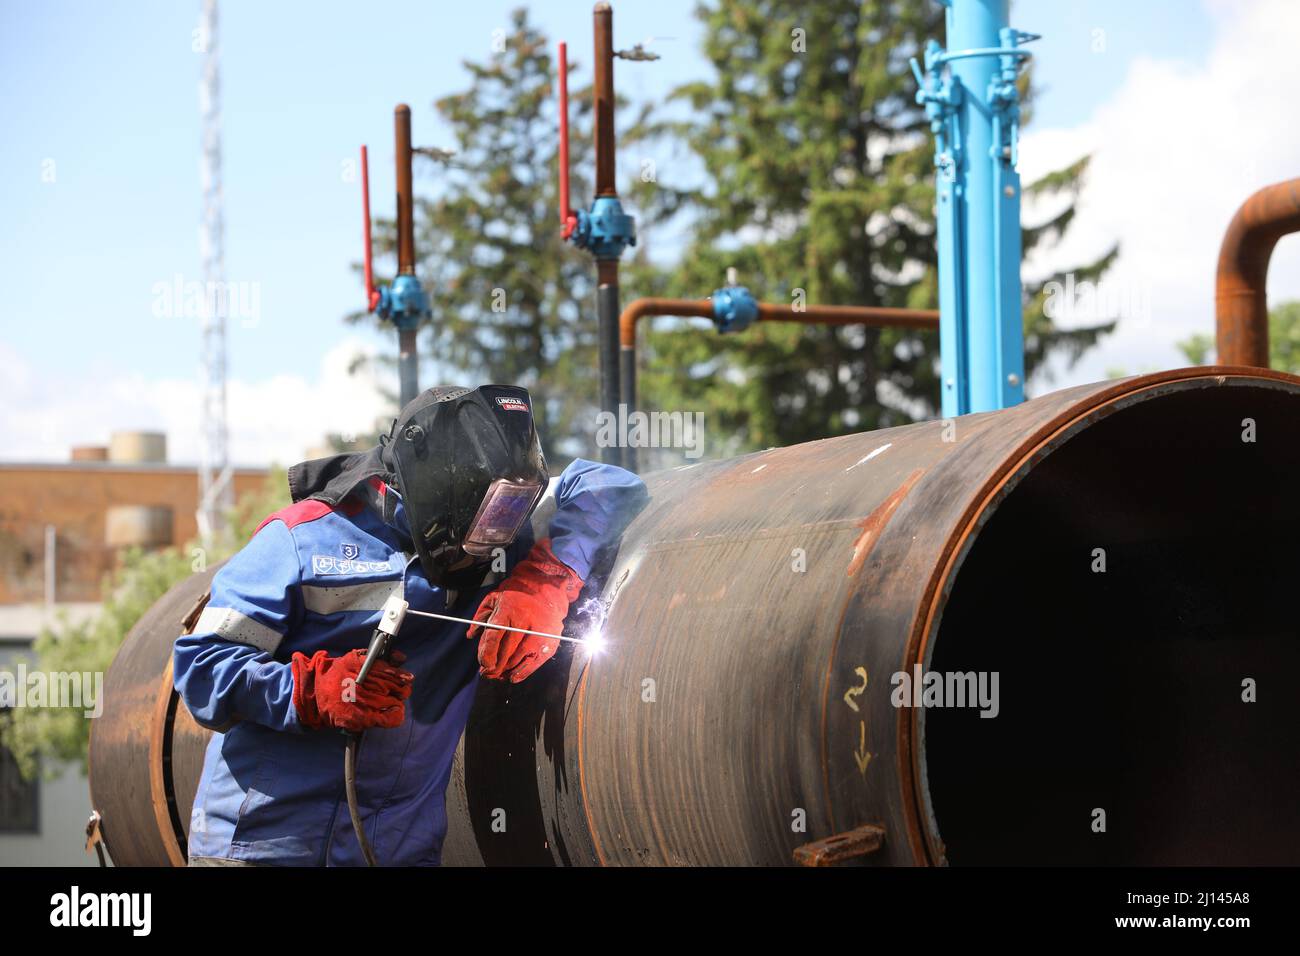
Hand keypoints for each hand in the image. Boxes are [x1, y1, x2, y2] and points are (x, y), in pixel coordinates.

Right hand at [291, 648, 412, 731]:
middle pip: (397, 687)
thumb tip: (401, 658)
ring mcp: (364, 704)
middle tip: (401, 688)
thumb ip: (378, 657)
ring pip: (395, 702)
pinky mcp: (362, 720)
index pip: (390, 672)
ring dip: (397, 700)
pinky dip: (396, 715)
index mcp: (362, 668)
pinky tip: (394, 711)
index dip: (402, 675)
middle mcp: (364, 686)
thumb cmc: (336, 675)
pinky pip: (390, 719)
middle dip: (402, 688)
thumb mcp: (354, 658)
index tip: (406, 677)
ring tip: (393, 699)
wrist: (314, 695)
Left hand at [468, 539, 582, 682]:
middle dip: (493, 666)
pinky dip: (521, 673)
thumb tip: (471, 635)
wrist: (548, 588)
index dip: (486, 654)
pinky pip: (533, 664)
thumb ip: (480, 616)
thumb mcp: (495, 598)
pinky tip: (512, 677)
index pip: (494, 637)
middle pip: (505, 652)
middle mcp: (524, 622)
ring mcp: (538, 633)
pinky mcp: (549, 642)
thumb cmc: (518, 593)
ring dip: (505, 671)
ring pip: (518, 660)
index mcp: (509, 610)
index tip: (483, 664)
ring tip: (497, 675)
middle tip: (486, 673)